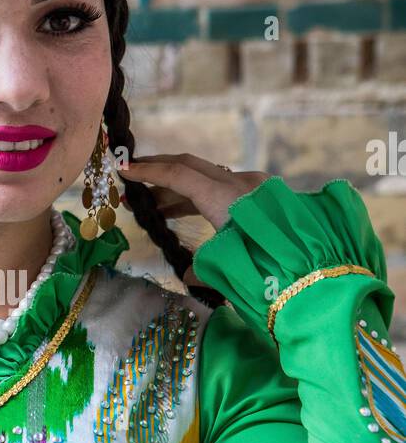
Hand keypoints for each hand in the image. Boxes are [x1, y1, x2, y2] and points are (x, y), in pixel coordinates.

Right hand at [115, 152, 272, 286]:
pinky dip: (201, 196)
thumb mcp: (227, 273)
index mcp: (225, 197)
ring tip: (154, 206)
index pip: (178, 174)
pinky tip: (187, 213)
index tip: (123, 169)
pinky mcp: (266, 197)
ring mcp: (256, 188)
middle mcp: (241, 184)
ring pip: (208, 177)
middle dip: (159, 170)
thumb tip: (190, 276)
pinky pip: (225, 187)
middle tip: (133, 178)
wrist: (319, 272)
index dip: (148, 172)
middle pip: (191, 166)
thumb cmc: (270, 272)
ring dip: (179, 188)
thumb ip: (202, 270)